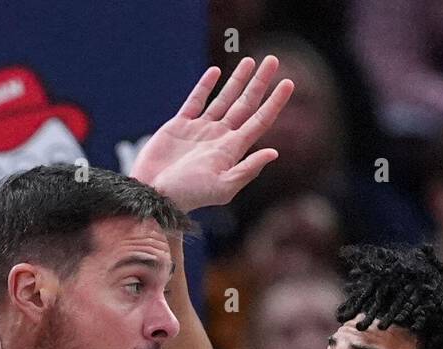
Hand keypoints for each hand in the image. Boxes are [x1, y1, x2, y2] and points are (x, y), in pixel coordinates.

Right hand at [130, 56, 293, 212]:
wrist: (154, 195)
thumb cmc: (188, 196)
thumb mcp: (222, 188)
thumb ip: (247, 170)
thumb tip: (274, 152)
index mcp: (232, 150)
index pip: (260, 121)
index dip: (275, 102)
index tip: (288, 82)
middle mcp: (219, 137)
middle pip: (246, 104)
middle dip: (260, 82)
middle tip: (273, 60)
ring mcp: (200, 130)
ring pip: (224, 98)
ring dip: (237, 80)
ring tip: (250, 61)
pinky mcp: (179, 126)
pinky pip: (196, 101)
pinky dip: (205, 86)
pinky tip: (216, 72)